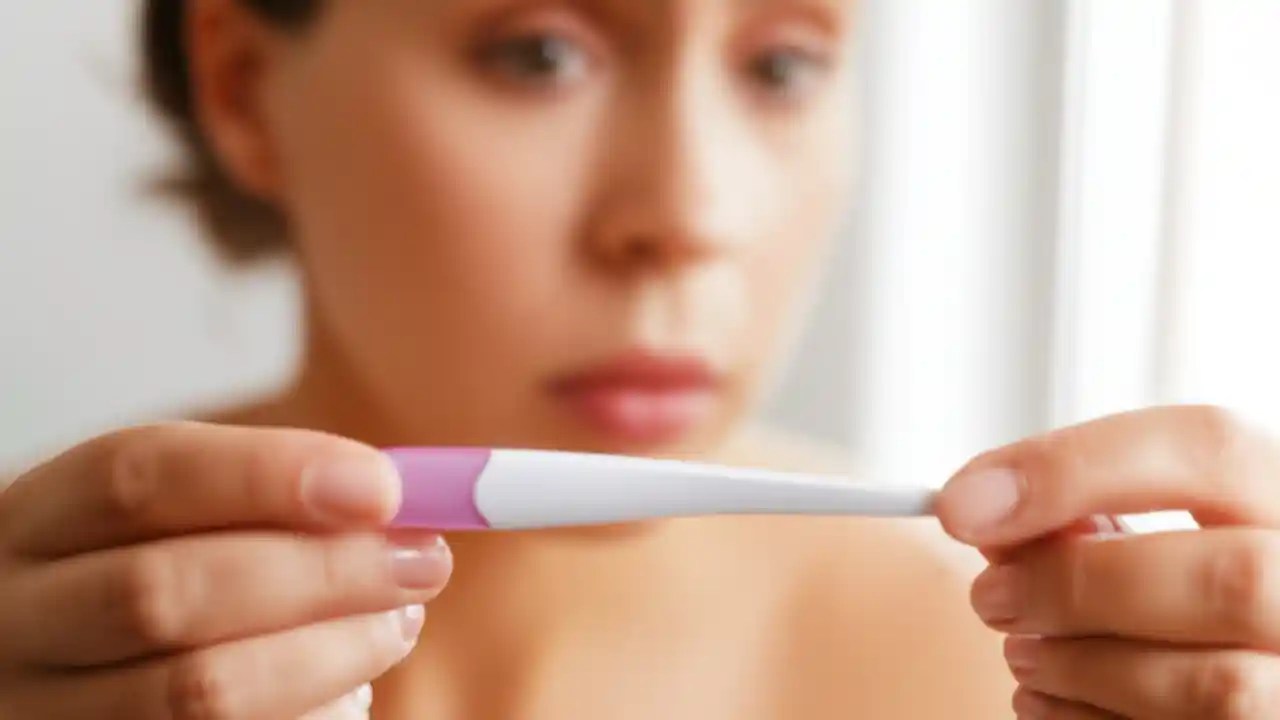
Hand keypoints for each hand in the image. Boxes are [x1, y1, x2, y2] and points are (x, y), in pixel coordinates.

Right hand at [0, 422, 452, 719]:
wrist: (75, 676)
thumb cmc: (160, 573)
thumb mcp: (179, 520)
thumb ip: (268, 503)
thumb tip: (397, 503)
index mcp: (36, 522)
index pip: (136, 476)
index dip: (266, 474)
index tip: (382, 485)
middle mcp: (17, 620)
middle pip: (166, 592)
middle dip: (320, 574)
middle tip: (424, 562)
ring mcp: (41, 714)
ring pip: (199, 693)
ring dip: (330, 654)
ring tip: (399, 623)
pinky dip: (310, 716)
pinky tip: (347, 689)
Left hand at [935, 406, 1279, 718]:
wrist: (1255, 670)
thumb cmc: (1202, 593)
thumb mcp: (1173, 526)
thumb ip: (1097, 513)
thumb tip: (986, 506)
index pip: (1210, 449)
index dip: (1075, 469)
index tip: (965, 504)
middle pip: (1227, 578)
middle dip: (1080, 586)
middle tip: (990, 597)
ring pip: (1211, 686)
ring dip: (1082, 668)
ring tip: (1024, 653)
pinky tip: (1050, 698)